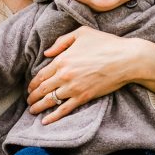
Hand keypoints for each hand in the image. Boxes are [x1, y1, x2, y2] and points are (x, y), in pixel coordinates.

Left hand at [27, 27, 154, 123]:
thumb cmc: (106, 43)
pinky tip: (45, 121)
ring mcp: (73, 88)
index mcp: (62, 59)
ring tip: (33, 111)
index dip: (33, 83)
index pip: (41, 74)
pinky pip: (64, 109)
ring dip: (39, 107)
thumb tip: (47, 53)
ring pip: (50, 100)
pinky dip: (53, 117)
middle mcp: (64, 75)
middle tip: (29, 101)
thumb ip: (61, 41)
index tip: (29, 88)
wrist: (125, 59)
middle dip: (33, 96)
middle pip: (43, 89)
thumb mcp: (82, 33)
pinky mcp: (83, 97)